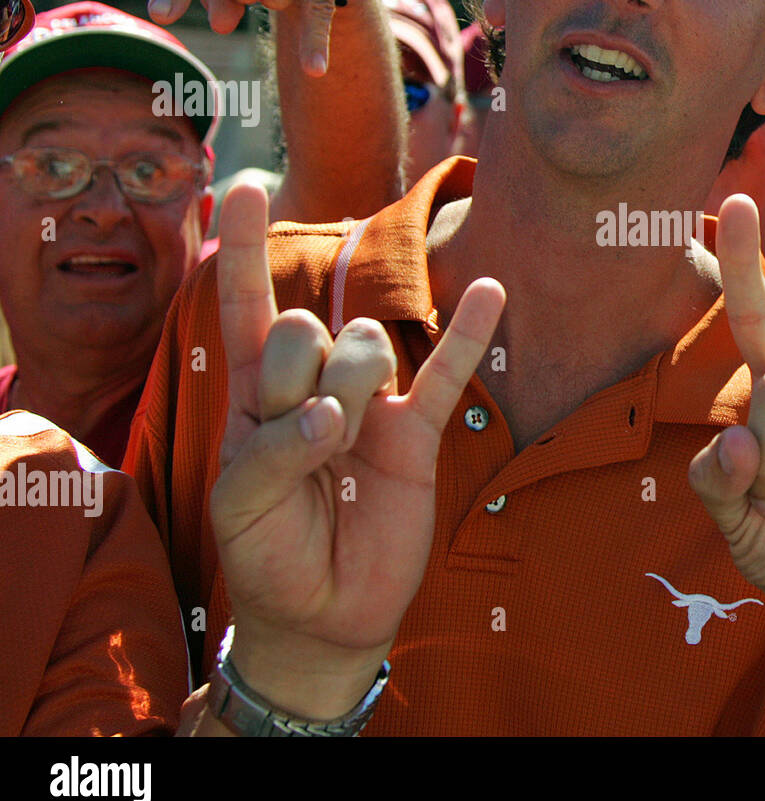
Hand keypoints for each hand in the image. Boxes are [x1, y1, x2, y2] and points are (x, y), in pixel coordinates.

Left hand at [209, 182, 502, 714]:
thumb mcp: (238, 510)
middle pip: (307, 328)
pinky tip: (490, 291)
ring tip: (345, 447)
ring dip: (352, 390)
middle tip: (307, 437)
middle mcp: (313, 386)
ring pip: (367, 346)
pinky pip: (448, 375)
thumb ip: (269, 454)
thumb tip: (330, 416)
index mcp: (257, 397)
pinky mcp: (418, 434)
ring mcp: (371, 404)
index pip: (247, 308)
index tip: (246, 186)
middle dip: (301, 374)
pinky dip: (468, 334)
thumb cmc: (268, 555)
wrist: (325, 614)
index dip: (247, 252)